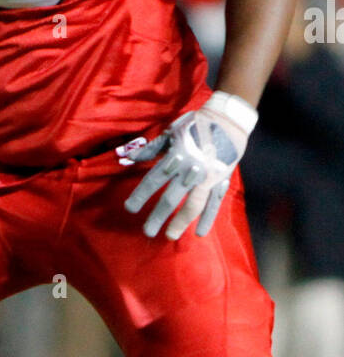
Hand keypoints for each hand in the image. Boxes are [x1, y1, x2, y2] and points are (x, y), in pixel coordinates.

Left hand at [123, 91, 256, 239]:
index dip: (140, 196)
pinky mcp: (222, 181)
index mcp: (175, 157)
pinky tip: (199, 233)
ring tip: (169, 236)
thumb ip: (152, 149)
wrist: (228, 120)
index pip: (153, 181)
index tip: (130, 209)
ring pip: (193, 205)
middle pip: (170, 198)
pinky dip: (208, 219)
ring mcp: (208, 178)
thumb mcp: (171, 133)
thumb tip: (132, 158)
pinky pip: (214, 203)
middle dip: (157, 216)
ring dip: (180, 222)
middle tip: (147, 231)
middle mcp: (190, 170)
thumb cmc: (195, 125)